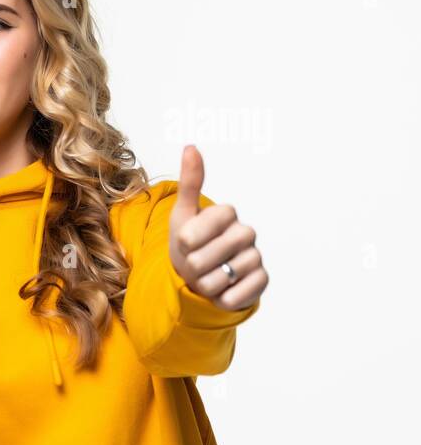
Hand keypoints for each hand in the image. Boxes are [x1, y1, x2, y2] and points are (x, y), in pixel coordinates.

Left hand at [169, 145, 267, 309]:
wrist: (205, 276)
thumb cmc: (190, 244)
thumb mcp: (182, 215)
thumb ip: (189, 183)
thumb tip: (191, 147)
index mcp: (226, 213)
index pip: (190, 235)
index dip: (182, 244)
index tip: (185, 243)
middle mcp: (246, 232)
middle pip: (201, 260)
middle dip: (190, 267)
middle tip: (196, 263)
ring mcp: (256, 257)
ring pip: (215, 280)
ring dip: (204, 284)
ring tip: (208, 275)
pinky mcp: (262, 281)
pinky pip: (231, 297)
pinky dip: (220, 298)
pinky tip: (223, 288)